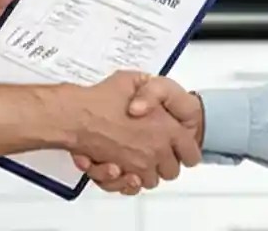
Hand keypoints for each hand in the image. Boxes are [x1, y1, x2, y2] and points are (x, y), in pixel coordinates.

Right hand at [72, 74, 204, 194]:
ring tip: (136, 157)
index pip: (191, 152)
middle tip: (155, 150)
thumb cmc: (102, 100)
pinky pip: (129, 187)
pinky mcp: (119, 176)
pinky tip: (121, 168)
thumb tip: (158, 98)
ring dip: (145, 171)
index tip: (179, 146)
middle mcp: (155, 151)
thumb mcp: (135, 80)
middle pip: (172, 171)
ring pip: (151, 181)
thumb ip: (153, 90)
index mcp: (167, 130)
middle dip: (165, 162)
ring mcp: (137, 166)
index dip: (185, 149)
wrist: (76, 116)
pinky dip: (126, 181)